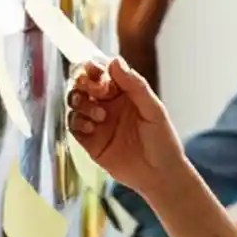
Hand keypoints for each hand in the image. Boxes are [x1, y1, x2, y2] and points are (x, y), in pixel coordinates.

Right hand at [67, 58, 180, 191]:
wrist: (160, 175)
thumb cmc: (163, 140)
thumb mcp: (153, 110)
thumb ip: (135, 85)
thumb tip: (115, 61)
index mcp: (124, 91)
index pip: (102, 71)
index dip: (95, 68)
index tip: (99, 74)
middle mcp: (108, 103)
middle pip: (82, 83)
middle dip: (82, 82)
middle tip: (96, 92)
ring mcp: (97, 121)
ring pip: (75, 102)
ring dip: (80, 102)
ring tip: (100, 115)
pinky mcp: (89, 141)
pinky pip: (73, 125)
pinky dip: (77, 122)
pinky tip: (92, 127)